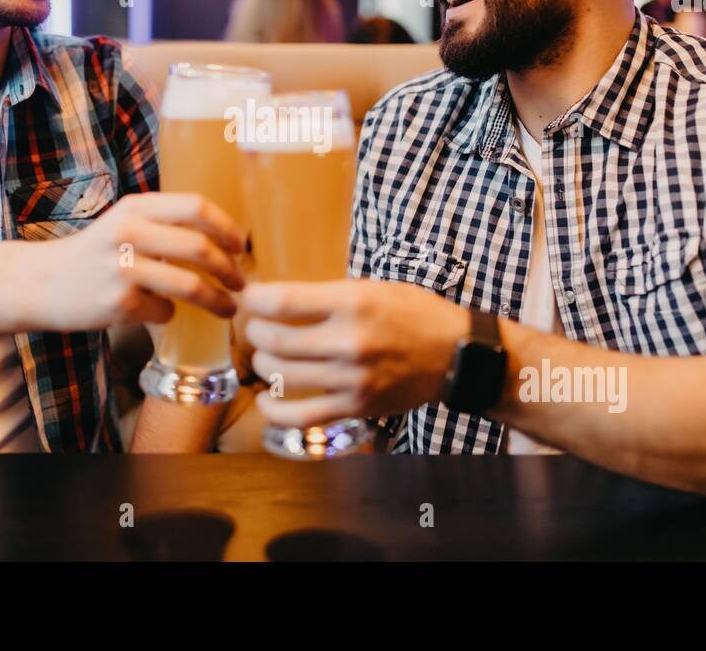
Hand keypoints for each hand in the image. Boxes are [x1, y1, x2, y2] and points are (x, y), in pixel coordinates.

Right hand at [43, 192, 245, 330]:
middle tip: (242, 283)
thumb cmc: (96, 254)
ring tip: (228, 309)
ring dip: (218, 300)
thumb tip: (224, 240)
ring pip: (190, 285)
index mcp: (136, 207)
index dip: (226, 227)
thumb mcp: (125, 223)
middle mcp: (128, 233)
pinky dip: (171, 314)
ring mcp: (122, 268)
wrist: (42, 283)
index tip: (241, 246)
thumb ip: (165, 223)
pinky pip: (166, 311)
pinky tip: (163, 312)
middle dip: (230, 269)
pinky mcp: (118, 303)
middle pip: (199, 247)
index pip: (196, 207)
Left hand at [241, 278, 468, 428]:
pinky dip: (275, 411)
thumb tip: (277, 300)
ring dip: (263, 364)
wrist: (456, 355)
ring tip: (265, 356)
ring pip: (282, 375)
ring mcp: (352, 378)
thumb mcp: (372, 288)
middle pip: (275, 340)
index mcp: (353, 302)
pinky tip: (266, 400)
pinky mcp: (356, 407)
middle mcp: (350, 341)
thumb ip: (327, 296)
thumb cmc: (414, 314)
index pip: (283, 301)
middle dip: (255, 332)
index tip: (250, 297)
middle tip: (256, 327)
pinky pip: (302, 416)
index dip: (255, 299)